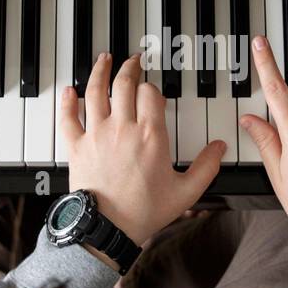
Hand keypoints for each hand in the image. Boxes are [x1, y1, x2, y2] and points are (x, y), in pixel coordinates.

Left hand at [62, 52, 225, 249]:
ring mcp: (96, 134)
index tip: (154, 94)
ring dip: (100, 71)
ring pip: (95, 91)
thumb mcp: (185, 192)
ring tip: (104, 59)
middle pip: (123, 84)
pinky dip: (67, 100)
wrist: (107, 228)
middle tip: (133, 61)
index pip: (151, 93)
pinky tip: (69, 90)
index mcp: (151, 135)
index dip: (153, 88)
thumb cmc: (144, 211)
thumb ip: (206, 167)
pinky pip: (68, 117)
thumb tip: (220, 148)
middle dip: (129, 68)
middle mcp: (122, 128)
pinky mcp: (76, 146)